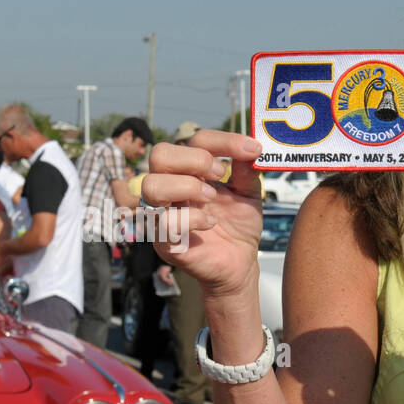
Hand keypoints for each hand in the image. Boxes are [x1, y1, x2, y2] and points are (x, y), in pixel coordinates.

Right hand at [141, 130, 263, 297]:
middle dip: (195, 159)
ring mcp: (163, 214)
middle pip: (159, 154)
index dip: (222, 141)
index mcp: (189, 171)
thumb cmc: (238, 226)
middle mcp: (171, 187)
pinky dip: (192, 219)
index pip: (194, 140)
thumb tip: (251, 148)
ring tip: (211, 198)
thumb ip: (247, 170)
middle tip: (220, 175)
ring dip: (187, 186)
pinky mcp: (164, 241)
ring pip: (152, 185)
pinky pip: (165, 221)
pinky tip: (210, 223)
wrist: (239, 264)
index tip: (251, 150)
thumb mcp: (249, 193)